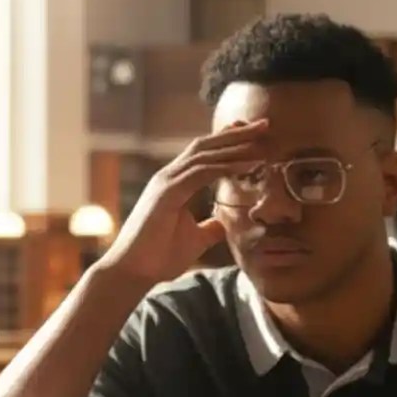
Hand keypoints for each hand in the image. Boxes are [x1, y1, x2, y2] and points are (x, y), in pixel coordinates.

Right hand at [95, 119, 267, 287]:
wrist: (133, 272)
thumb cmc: (158, 257)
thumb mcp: (194, 239)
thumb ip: (208, 228)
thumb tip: (223, 224)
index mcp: (174, 183)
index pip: (204, 154)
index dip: (228, 141)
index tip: (254, 134)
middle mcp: (169, 176)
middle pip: (206, 145)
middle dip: (236, 134)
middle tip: (264, 124)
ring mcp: (166, 182)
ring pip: (205, 153)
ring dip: (235, 143)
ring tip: (261, 137)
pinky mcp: (167, 193)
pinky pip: (202, 172)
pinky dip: (227, 165)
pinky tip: (249, 162)